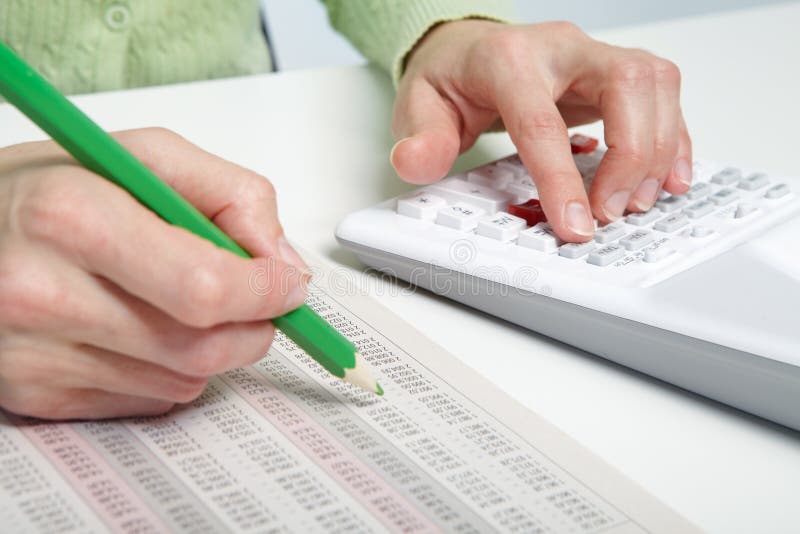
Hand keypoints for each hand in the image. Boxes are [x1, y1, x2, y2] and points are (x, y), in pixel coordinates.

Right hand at [0, 128, 307, 419]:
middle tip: (259, 300)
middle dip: (254, 326)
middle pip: (202, 346)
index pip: (205, 286)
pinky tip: (143, 328)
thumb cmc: (47, 190)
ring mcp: (34, 355)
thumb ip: (229, 194)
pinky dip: (172, 368)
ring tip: (180, 300)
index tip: (288, 283)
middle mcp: (43, 293)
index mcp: (73, 218)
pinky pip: (150, 399)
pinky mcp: (35, 395)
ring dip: (213, 347)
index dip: (266, 291)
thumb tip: (282, 261)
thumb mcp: (140, 155)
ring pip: (184, 379)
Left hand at [391, 20, 691, 240]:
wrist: (467, 51)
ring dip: (658, 149)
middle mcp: (560, 48)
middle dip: (631, 155)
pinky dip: (672, 138)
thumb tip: (414, 163)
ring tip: (636, 202)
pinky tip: (667, 176)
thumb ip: (420, 138)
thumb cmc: (449, 80)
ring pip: (654, 83)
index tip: (575, 224)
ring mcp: (592, 56)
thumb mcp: (419, 108)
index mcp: (506, 58)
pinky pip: (662, 95)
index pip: (542, 119)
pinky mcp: (614, 72)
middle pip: (624, 83)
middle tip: (613, 212)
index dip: (561, 177)